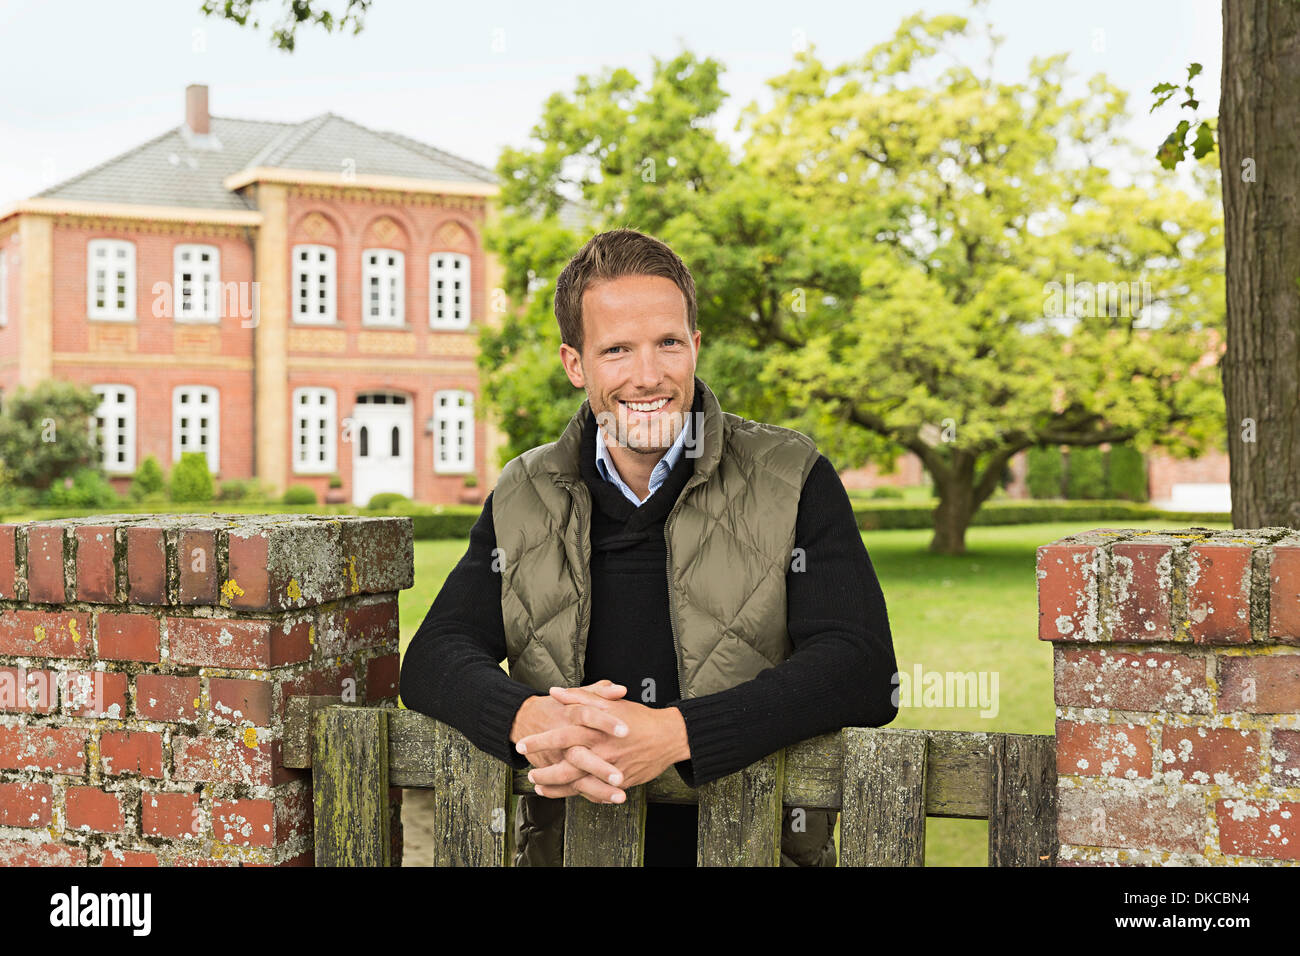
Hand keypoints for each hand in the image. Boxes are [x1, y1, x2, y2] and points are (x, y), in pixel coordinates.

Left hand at [517, 686, 689, 798]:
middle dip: (544, 772)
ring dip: (556, 788)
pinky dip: (577, 795)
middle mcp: (601, 751)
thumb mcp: (610, 703)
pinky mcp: (620, 783)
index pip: (562, 735)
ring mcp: (610, 770)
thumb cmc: (639, 718)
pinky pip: (595, 793)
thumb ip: (581, 696)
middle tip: (529, 773)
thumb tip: (554, 691)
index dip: (540, 741)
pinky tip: (565, 794)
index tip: (523, 744)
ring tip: (539, 787)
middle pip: (565, 767)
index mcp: (596, 730)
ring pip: (577, 784)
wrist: (669, 737)